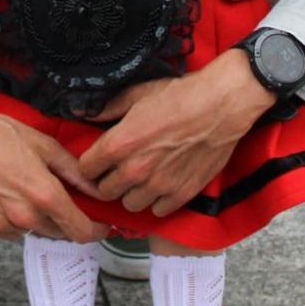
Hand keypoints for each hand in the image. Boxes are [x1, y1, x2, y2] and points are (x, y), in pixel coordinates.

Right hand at [0, 99, 108, 241]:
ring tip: (29, 191)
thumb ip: (74, 171)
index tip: (102, 225)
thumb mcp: (43, 145)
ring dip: (42, 220)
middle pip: (61, 234)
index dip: (97, 231)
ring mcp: (3, 225)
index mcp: (44, 195)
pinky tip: (9, 195)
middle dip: (68, 221)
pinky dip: (18, 220)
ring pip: (36, 232)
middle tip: (65, 200)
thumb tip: (97, 189)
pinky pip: (13, 231)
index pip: (82, 232)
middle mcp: (25, 217)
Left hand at [79, 51, 272, 215]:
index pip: (86, 169)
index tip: (98, 160)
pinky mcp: (181, 194)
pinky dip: (157, 201)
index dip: (90, 163)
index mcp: (119, 144)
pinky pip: (157, 211)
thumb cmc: (180, 96)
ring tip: (142, 178)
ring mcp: (159, 186)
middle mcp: (135, 170)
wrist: (221, 105)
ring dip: (132, 193)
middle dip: (108, 180)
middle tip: (120, 168)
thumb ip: (107, 108)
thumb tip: (83, 113)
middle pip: (105, 191)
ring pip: (129, 205)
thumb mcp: (138, 94)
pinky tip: (162, 185)